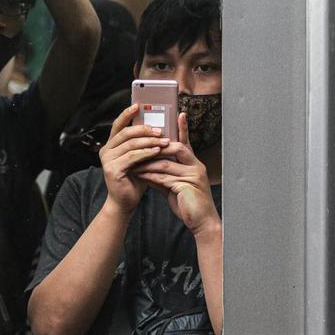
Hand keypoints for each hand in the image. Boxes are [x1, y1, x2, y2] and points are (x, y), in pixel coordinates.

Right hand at [99, 104, 171, 211]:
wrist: (125, 202)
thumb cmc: (134, 179)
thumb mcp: (139, 158)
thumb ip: (142, 145)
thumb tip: (159, 127)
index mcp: (111, 145)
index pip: (117, 125)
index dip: (126, 114)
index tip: (138, 105)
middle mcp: (106, 150)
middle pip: (125, 133)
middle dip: (144, 129)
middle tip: (160, 129)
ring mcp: (107, 160)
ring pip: (130, 144)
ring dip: (149, 141)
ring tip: (164, 140)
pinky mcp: (113, 169)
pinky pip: (132, 157)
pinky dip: (146, 153)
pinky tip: (158, 151)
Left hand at [132, 112, 220, 235]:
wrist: (201, 222)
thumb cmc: (187, 203)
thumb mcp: (174, 185)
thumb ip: (163, 174)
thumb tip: (146, 167)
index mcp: (194, 163)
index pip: (186, 142)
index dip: (183, 128)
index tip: (179, 113)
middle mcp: (196, 166)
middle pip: (174, 147)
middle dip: (154, 146)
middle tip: (137, 145)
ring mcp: (193, 175)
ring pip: (166, 162)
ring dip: (147, 163)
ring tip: (132, 162)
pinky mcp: (187, 186)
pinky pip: (164, 177)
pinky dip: (150, 176)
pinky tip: (140, 175)